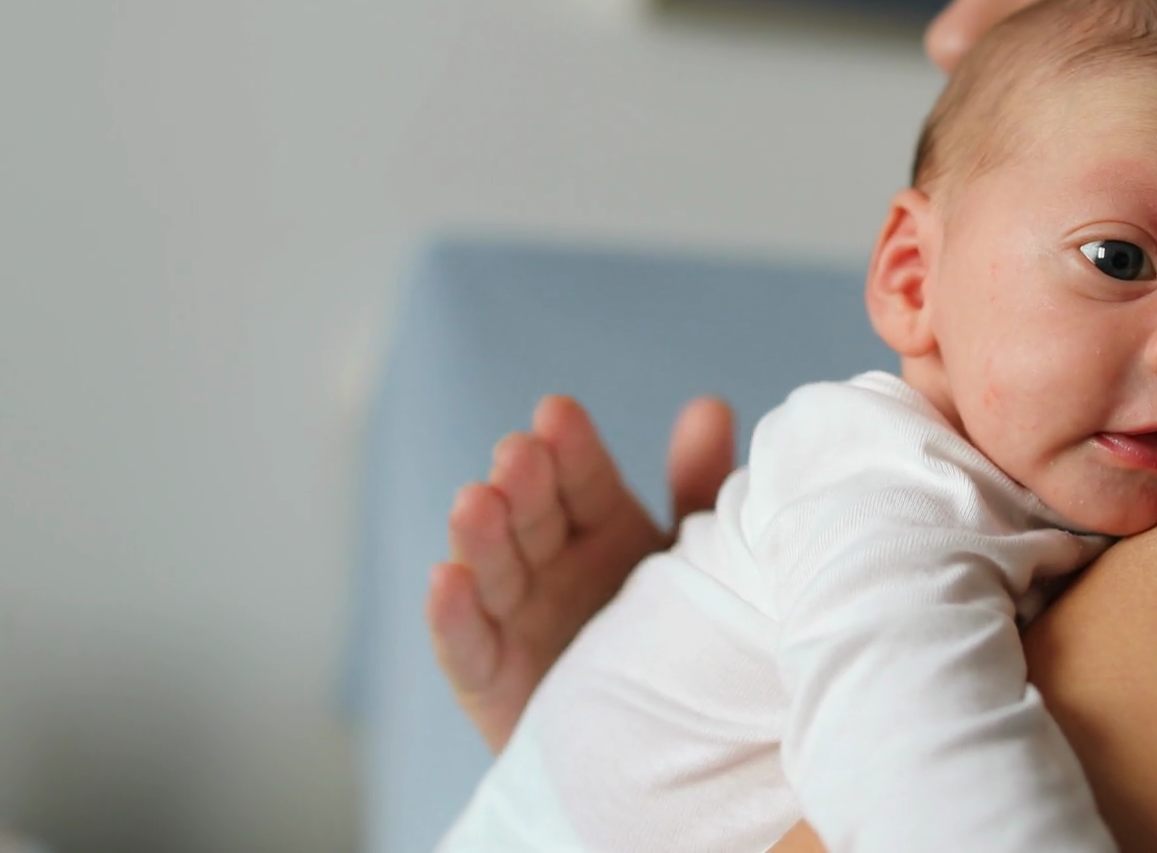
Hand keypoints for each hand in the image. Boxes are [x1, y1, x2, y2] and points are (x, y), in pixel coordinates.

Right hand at [425, 394, 736, 751]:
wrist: (663, 751)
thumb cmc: (676, 637)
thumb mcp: (692, 559)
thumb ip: (699, 488)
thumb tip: (710, 406)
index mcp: (603, 527)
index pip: (582, 478)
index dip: (570, 447)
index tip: (558, 414)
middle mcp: (552, 563)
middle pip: (532, 515)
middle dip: (523, 483)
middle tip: (519, 454)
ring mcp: (515, 617)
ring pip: (492, 569)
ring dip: (480, 535)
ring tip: (477, 501)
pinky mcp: (490, 678)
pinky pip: (469, 647)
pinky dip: (453, 615)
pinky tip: (446, 580)